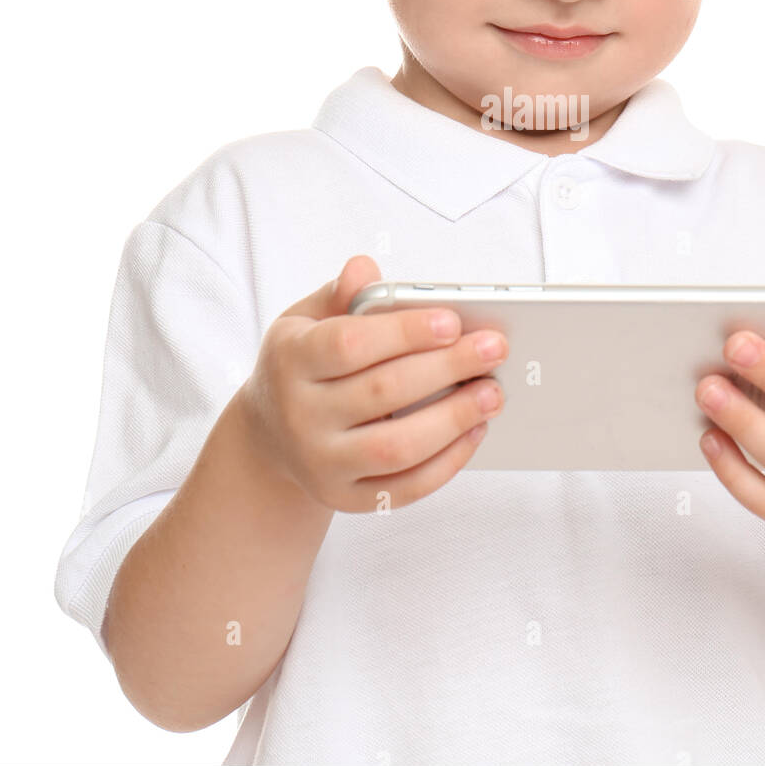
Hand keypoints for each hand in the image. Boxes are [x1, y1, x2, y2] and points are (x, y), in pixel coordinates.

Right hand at [237, 255, 508, 511]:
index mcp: (291, 360)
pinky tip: (475, 431)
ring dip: (454, 419)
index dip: (404, 332)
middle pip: (382, 392)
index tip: (453, 321)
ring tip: (493, 393)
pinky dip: (447, 462)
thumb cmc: (303, 363)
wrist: (270, 436)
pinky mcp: (345, 498)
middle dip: (447, 368)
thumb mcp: (307, 319)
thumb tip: (364, 268)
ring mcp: (321, 463)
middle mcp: (300, 416)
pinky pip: (405, 487)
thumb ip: (340, 294)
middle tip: (495, 349)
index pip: (349, 345)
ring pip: (397, 447)